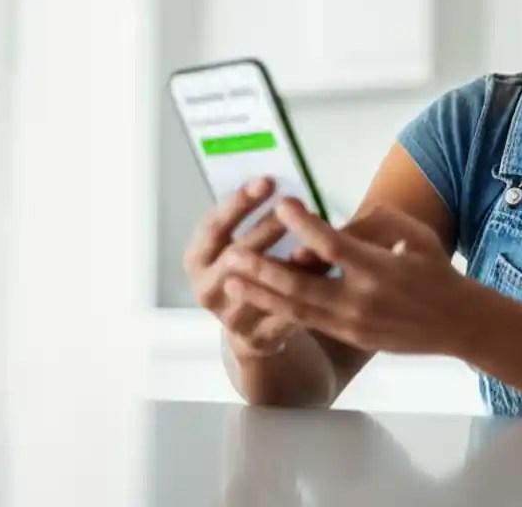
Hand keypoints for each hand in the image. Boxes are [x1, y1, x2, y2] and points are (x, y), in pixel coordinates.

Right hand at [183, 176, 301, 357]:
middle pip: (237, 256)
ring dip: (289, 262)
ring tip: (315, 241)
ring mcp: (229, 318)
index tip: (268, 181)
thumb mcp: (246, 243)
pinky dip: (303, 294)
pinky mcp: (256, 340)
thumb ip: (257, 218)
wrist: (252, 328)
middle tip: (297, 206)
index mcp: (197, 259)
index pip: (214, 226)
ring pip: (262, 288)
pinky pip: (283, 315)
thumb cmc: (253, 269)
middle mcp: (206, 289)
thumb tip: (279, 183)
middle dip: (268, 228)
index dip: (240, 202)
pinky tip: (324, 273)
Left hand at [221, 200, 474, 354]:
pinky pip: (309, 323)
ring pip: (298, 310)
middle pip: (302, 285)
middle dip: (263, 269)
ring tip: (231, 282)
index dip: (305, 224)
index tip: (282, 204)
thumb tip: (330, 225)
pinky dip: (281, 311)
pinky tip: (258, 301)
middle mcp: (362, 300)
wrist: (457, 323)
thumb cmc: (435, 269)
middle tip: (233, 253)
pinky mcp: (349, 337)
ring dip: (262, 295)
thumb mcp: (413, 234)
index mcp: (380, 269)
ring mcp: (353, 324)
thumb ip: (371, 222)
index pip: (334, 245)